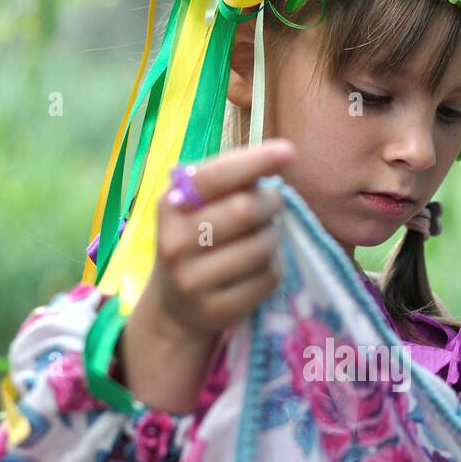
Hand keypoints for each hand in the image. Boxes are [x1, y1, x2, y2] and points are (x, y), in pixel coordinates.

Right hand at [121, 137, 294, 411]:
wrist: (174, 309)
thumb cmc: (196, 243)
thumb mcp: (197, 208)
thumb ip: (228, 183)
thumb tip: (277, 156)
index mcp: (171, 206)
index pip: (215, 177)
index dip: (254, 161)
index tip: (289, 151)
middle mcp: (175, 243)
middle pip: (245, 210)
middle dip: (271, 203)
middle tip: (274, 204)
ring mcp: (193, 280)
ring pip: (262, 247)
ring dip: (275, 236)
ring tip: (266, 235)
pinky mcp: (216, 309)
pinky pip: (267, 278)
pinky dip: (275, 266)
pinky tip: (262, 265)